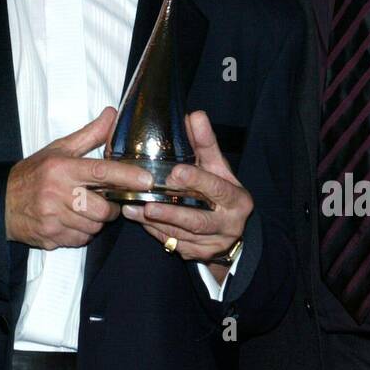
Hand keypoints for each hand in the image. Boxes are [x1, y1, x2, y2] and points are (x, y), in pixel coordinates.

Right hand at [5, 107, 153, 249]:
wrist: (2, 202)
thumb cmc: (33, 173)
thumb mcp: (59, 149)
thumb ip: (89, 135)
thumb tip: (111, 114)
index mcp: (61, 168)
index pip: (100, 171)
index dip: (126, 176)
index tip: (146, 180)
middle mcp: (57, 194)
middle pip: (102, 209)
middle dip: (111, 208)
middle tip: (106, 201)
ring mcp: (53, 218)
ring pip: (93, 227)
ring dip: (96, 221)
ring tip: (84, 209)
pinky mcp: (50, 237)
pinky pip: (80, 239)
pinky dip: (83, 232)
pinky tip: (72, 221)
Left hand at [122, 111, 252, 273]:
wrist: (229, 229)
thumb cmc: (220, 190)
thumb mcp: (218, 167)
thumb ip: (205, 143)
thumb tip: (195, 115)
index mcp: (237, 200)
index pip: (217, 189)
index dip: (197, 180)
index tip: (175, 172)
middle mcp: (228, 225)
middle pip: (198, 220)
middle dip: (172, 212)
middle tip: (148, 203)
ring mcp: (212, 244)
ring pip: (181, 234)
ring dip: (155, 222)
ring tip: (132, 208)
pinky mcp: (197, 254)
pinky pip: (172, 242)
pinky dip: (153, 231)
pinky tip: (136, 218)